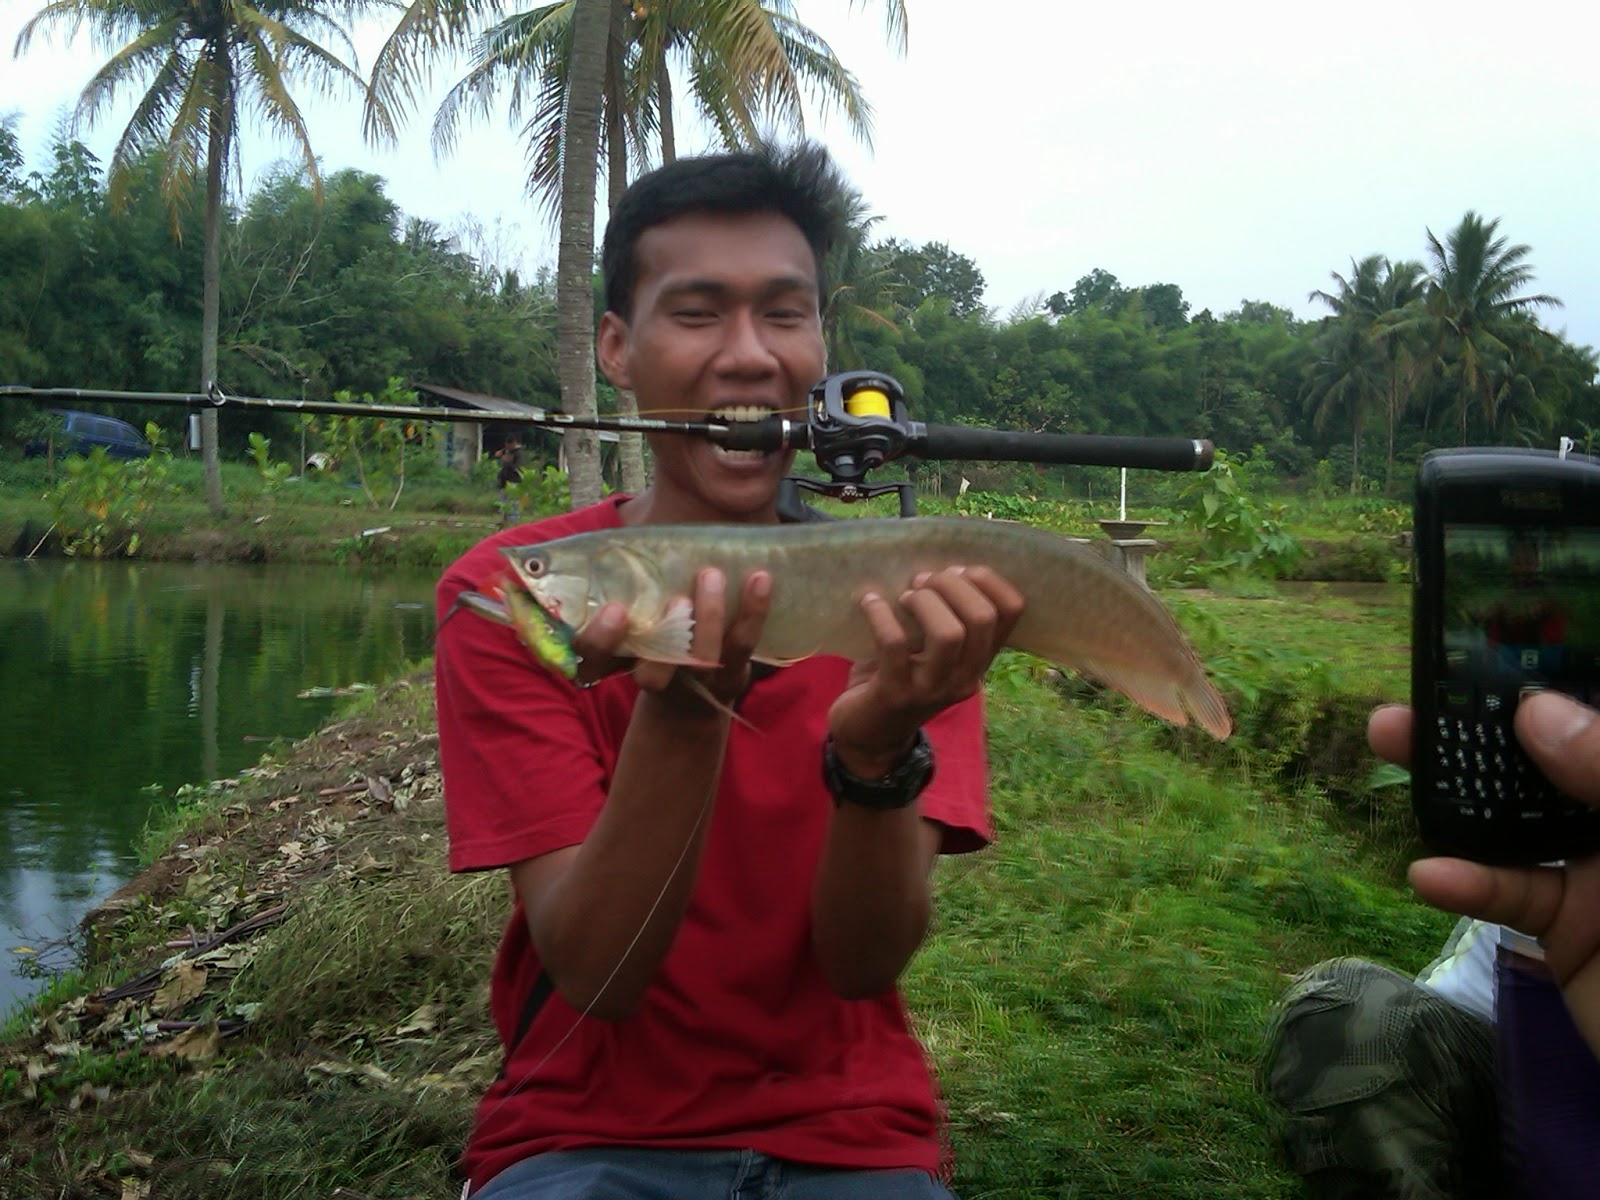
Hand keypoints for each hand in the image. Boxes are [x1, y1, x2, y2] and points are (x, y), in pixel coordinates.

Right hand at [571, 568, 772, 717]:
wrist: (692, 698)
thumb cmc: (656, 634)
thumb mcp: (634, 616)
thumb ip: (627, 586)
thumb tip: (621, 537)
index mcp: (619, 662)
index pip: (594, 660)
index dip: (601, 640)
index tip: (616, 610)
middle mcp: (655, 679)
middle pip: (650, 676)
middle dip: (662, 641)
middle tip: (676, 600)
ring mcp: (695, 682)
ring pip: (702, 658)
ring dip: (710, 617)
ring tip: (712, 575)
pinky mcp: (731, 676)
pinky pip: (742, 645)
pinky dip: (752, 611)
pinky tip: (759, 579)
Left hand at [828, 565, 1025, 775]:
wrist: (868, 736)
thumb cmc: (899, 679)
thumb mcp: (930, 652)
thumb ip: (942, 617)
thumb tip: (939, 564)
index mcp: (979, 662)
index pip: (1012, 611)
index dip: (989, 579)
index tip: (957, 570)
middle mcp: (965, 678)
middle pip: (982, 618)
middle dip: (952, 586)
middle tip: (923, 581)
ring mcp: (932, 689)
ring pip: (948, 633)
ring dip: (924, 602)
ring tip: (906, 596)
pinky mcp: (895, 693)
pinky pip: (894, 643)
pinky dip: (880, 614)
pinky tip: (869, 603)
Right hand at [1370, 692, 1599, 1054]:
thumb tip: (1535, 711)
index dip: (1560, 670)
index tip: (1492, 638)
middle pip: (1551, 750)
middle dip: (1483, 715)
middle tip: (1420, 680)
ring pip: (1518, 811)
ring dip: (1452, 783)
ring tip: (1386, 741)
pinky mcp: (1570, 927)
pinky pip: (1509, 891)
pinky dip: (1465, 882)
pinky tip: (1427, 875)